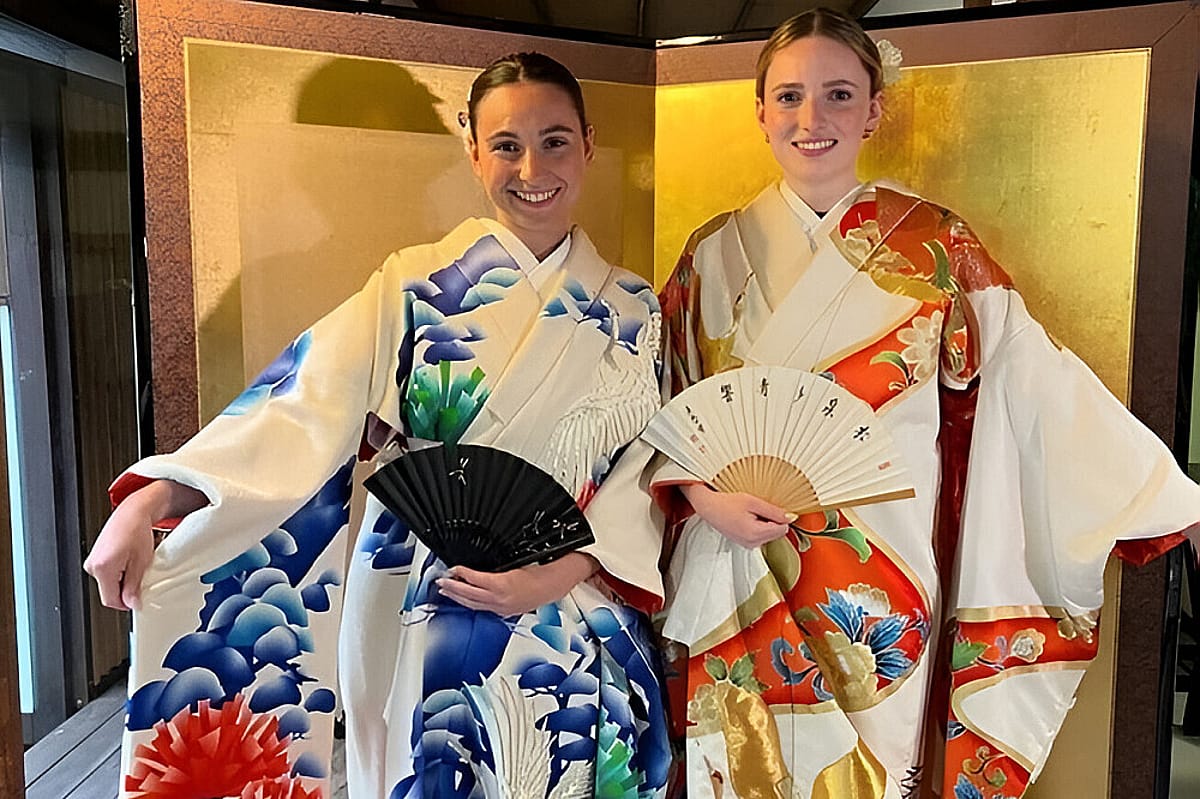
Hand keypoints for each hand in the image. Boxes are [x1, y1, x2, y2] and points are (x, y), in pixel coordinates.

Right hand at [84, 498, 156, 610]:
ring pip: (107, 584)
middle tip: (140, 577)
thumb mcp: (141, 562)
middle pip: (108, 592)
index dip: (126, 603)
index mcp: (103, 568)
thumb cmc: (137, 530)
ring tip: (134, 564)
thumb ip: (134, 586)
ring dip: (121, 580)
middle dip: (125, 590)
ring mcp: (92, 561)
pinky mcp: (94, 557)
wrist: (132, 512)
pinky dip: (117, 572)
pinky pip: (105, 574)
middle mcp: (93, 565)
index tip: (137, 600)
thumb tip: (132, 603)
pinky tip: (127, 560)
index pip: (110, 600)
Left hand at [435, 552, 597, 615]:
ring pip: (474, 604)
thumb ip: (496, 567)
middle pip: (469, 595)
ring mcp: (502, 608)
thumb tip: (478, 565)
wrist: (554, 586)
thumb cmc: (540, 571)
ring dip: (458, 597)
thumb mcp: (517, 562)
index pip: (475, 579)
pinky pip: (483, 608)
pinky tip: (465, 599)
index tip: (452, 569)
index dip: (461, 574)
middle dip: (453, 588)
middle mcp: (500, 599)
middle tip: (440, 582)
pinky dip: (471, 603)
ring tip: (446, 591)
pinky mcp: (505, 612)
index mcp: (503, 584)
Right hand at [680, 483, 793, 547]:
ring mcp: (748, 545)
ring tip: (749, 513)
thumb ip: (774, 511)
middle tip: (757, 509)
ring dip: (764, 523)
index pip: (783, 529)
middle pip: (777, 533)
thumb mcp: (753, 502)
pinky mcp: (745, 543)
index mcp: (756, 534)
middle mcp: (753, 543)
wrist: (709, 508)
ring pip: (769, 534)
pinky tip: (746, 518)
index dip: (780, 517)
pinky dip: (757, 526)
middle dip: (772, 520)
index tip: (770, 508)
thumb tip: (791, 518)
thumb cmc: (727, 503)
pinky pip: (760, 535)